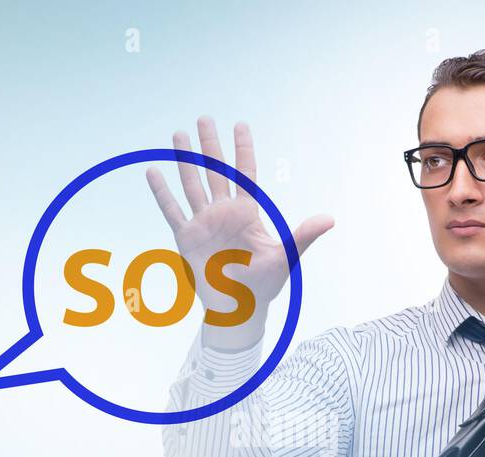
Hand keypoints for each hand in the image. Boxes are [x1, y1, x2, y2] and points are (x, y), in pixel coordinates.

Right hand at [145, 116, 333, 349]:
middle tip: (204, 118)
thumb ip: (304, 235)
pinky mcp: (187, 238)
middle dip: (210, 145)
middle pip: (215, 171)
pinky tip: (153, 172)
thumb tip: (330, 219)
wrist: (239, 309)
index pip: (244, 173)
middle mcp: (224, 212)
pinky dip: (162, 192)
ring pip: (192, 184)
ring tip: (179, 136)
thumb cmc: (264, 285)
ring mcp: (204, 223)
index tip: (240, 125)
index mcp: (247, 213)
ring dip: (185, 160)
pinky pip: (172, 211)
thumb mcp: (286, 257)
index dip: (243, 149)